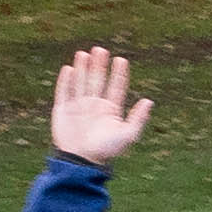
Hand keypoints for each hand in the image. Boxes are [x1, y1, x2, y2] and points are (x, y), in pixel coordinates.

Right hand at [49, 47, 150, 166]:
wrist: (82, 161)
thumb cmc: (106, 150)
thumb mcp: (128, 135)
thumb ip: (138, 118)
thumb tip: (149, 100)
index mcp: (111, 109)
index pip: (116, 87)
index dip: (119, 73)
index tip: (122, 60)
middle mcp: (95, 105)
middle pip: (98, 80)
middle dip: (99, 65)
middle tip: (101, 49)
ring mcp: (78, 106)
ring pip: (81, 82)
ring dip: (82, 68)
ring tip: (84, 53)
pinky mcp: (62, 110)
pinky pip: (64, 92)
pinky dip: (66, 80)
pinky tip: (69, 68)